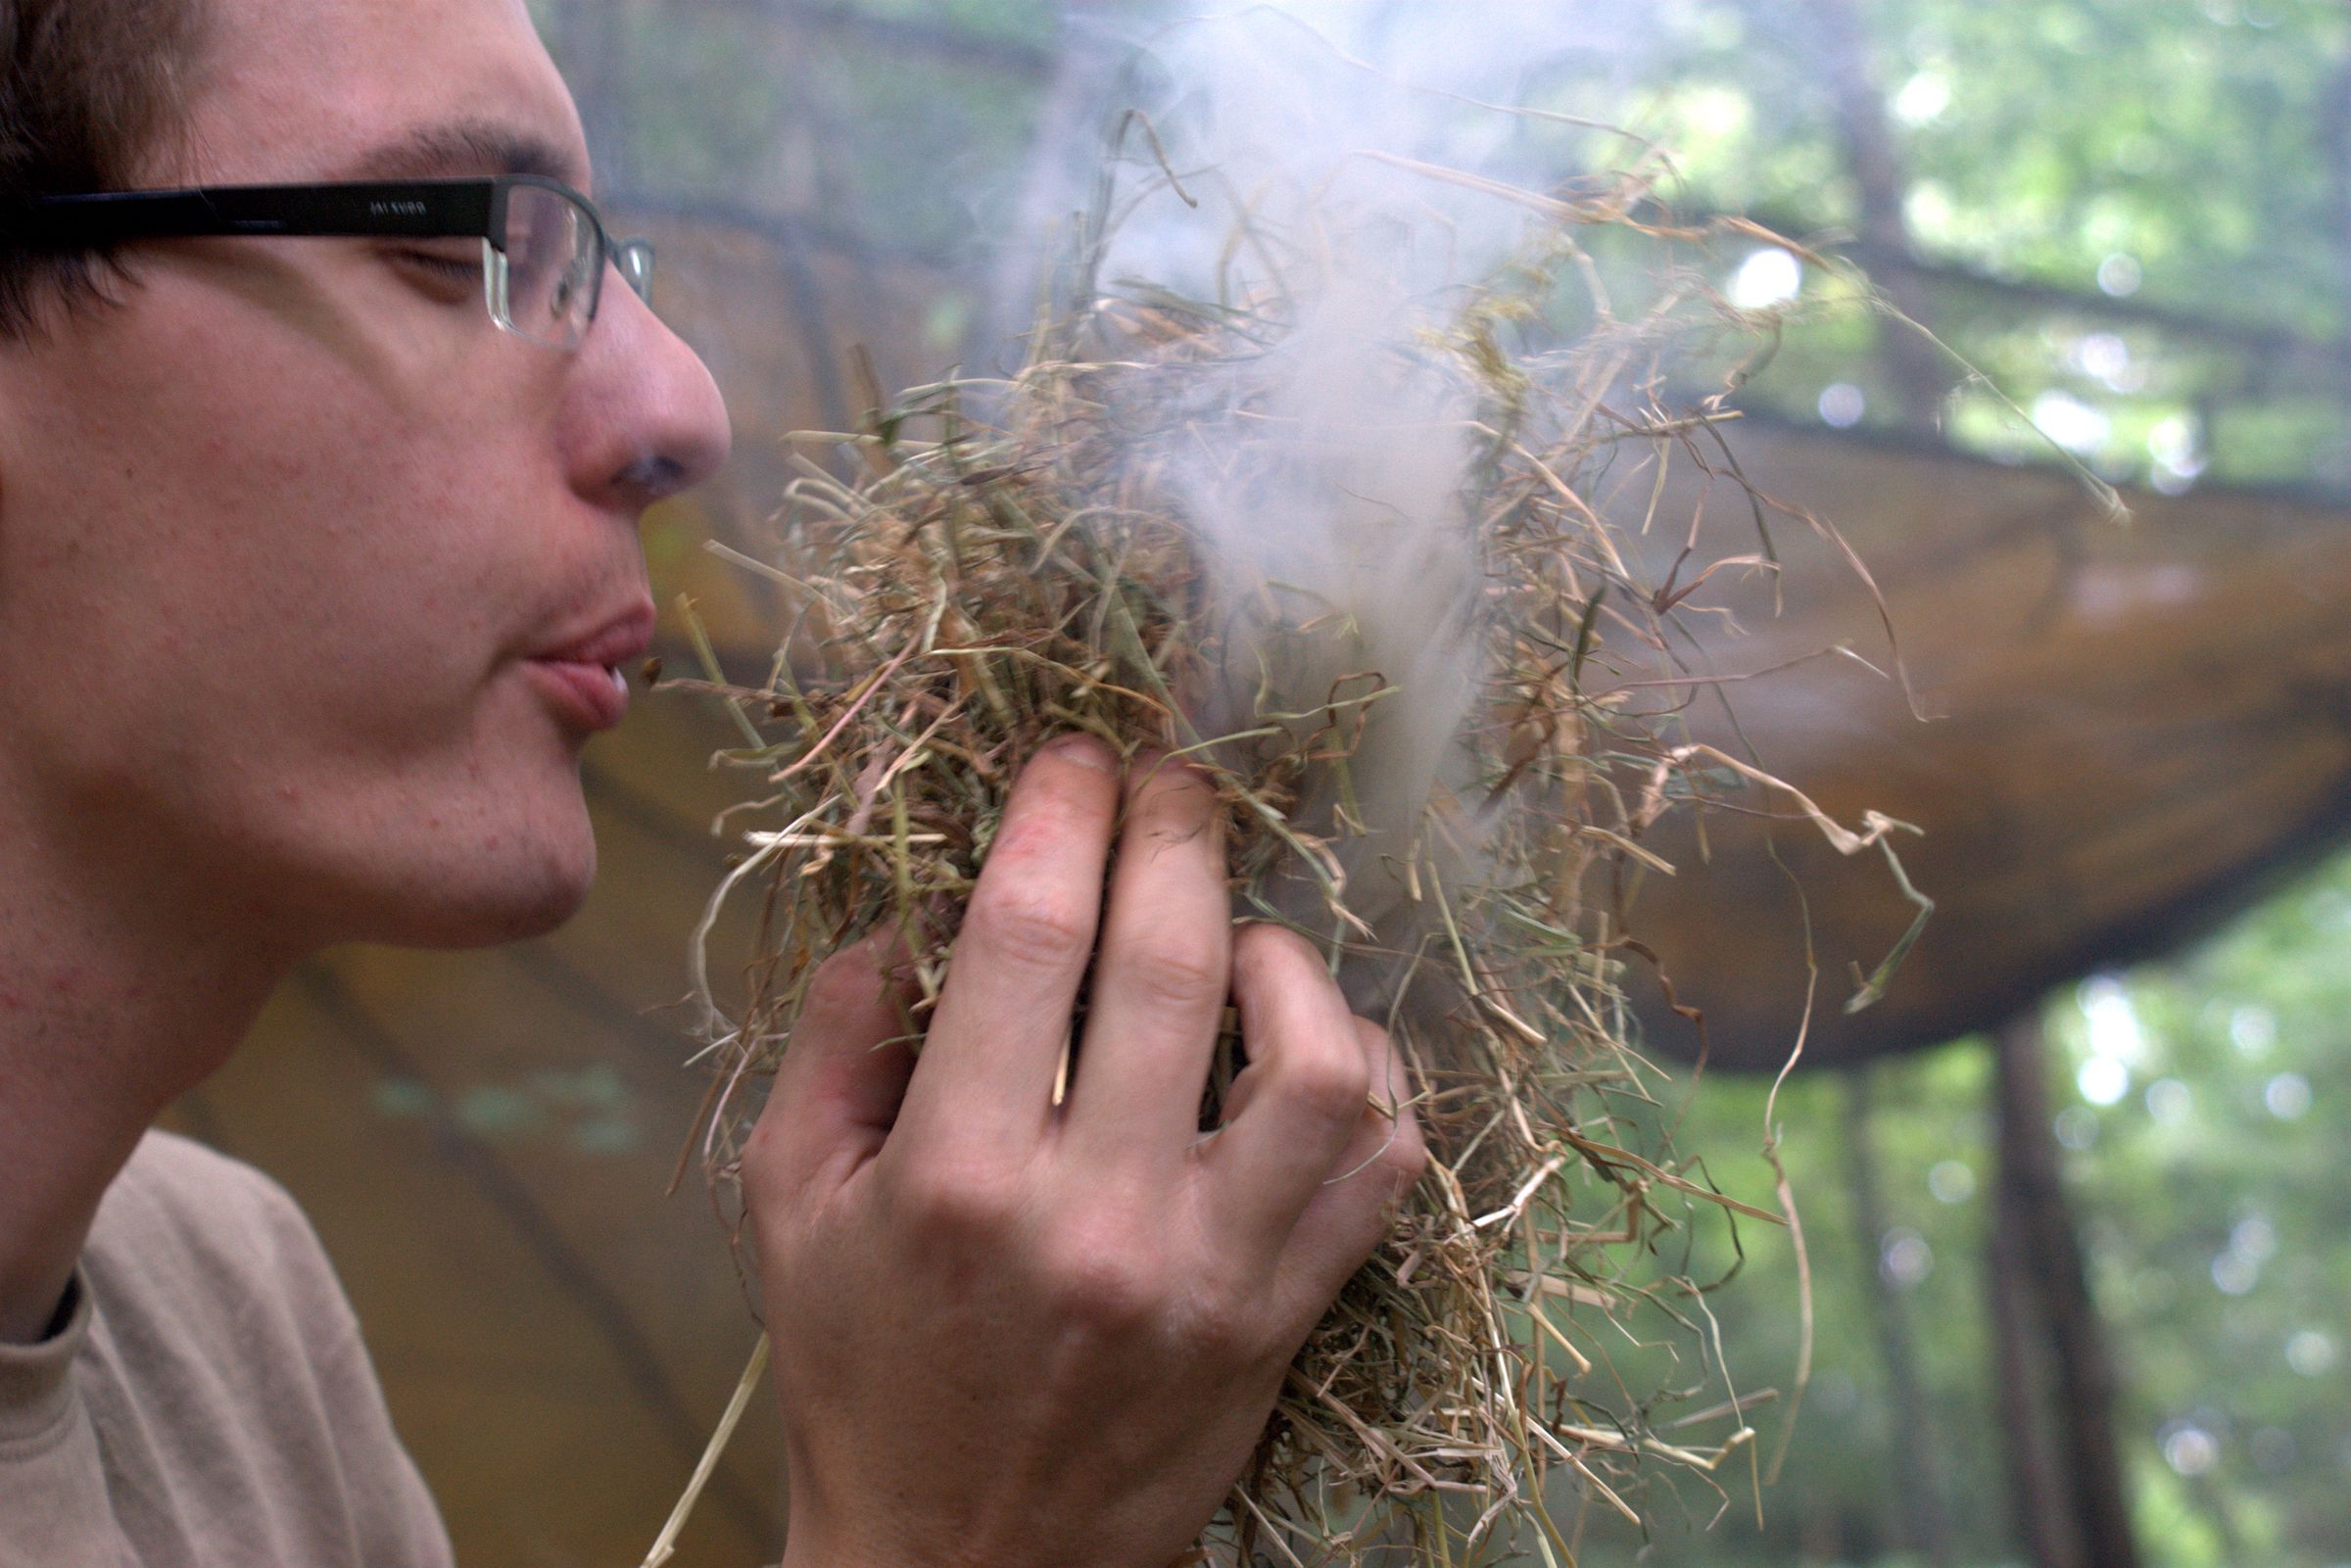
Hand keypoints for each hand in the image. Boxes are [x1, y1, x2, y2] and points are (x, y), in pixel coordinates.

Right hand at [742, 736, 1424, 1567]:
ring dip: (1288, 960)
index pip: (1024, 932)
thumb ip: (835, 1043)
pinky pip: (1379, 1166)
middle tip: (1165, 781)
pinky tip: (1307, 1043)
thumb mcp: (789, 1207)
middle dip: (1173, 830)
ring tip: (1242, 931)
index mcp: (955, 1178)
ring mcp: (1212, 1272)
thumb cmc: (865, 1377)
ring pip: (1314, 1065)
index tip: (1073, 760)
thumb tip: (909, 912)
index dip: (1058, 811)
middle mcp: (1096, 1218)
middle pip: (1169, 963)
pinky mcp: (1284, 1315)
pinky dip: (1366, 1073)